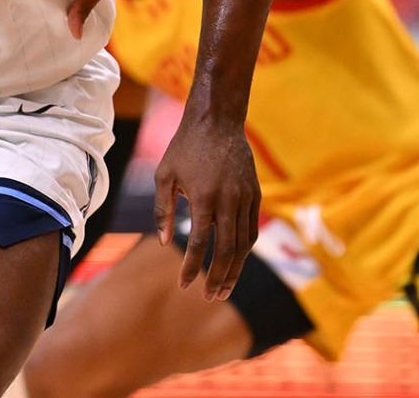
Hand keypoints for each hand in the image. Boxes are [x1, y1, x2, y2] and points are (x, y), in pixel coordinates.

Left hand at [154, 112, 259, 299]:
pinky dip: (245, 249)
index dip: (192, 268)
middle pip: (227, 250)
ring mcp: (245, 198)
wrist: (217, 121)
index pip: (200, 244)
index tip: (184, 285)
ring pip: (244, 244)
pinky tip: (236, 262)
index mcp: (204, 197)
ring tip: (225, 288)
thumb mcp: (164, 175)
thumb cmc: (184, 147)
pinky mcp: (255, 194)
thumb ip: (162, 210)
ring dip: (235, 270)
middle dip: (218, 278)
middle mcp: (228, 200)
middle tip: (210, 297)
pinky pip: (252, 229)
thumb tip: (166, 243)